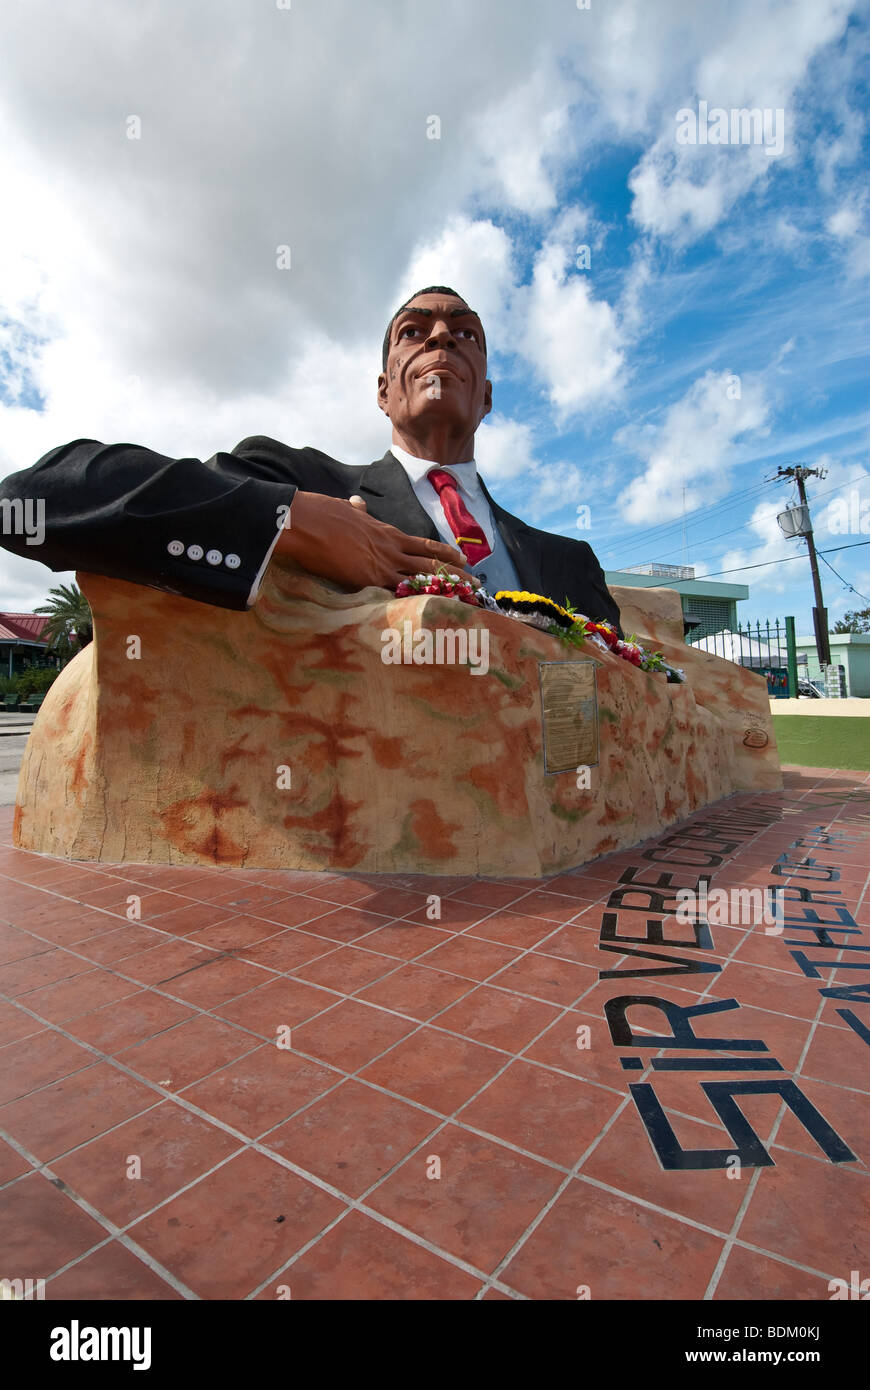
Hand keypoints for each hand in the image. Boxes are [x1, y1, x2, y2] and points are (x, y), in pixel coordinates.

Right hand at [274, 491, 471, 589]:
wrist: (306, 521)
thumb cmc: (321, 514)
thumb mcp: (345, 510)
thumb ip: (356, 512)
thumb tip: (357, 504)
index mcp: (387, 533)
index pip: (424, 546)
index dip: (445, 554)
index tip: (463, 560)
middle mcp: (391, 549)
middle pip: (432, 564)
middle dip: (457, 575)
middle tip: (478, 585)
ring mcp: (381, 565)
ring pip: (422, 580)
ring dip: (445, 591)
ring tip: (466, 601)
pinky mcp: (367, 579)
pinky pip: (396, 595)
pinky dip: (414, 604)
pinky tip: (432, 613)